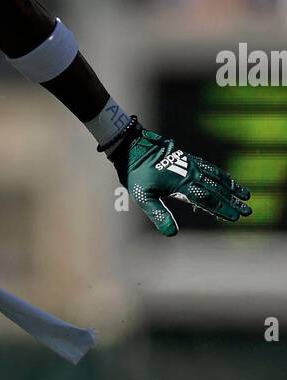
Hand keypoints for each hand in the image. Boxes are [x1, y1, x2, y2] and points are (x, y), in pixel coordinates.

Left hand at [106, 121, 251, 235]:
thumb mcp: (143, 197)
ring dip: (231, 188)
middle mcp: (191, 174)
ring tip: (245, 195)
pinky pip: (210, 168)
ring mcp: (191, 165)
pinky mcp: (188, 159)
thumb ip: (158, 214)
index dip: (221, 209)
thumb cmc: (136, 173)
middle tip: (248, 211)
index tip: (235, 218)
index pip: (207, 200)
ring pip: (217, 178)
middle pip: (216, 190)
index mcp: (182, 184)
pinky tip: (227, 179)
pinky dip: (221, 175)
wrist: (133, 146)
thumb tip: (172, 233)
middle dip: (232, 202)